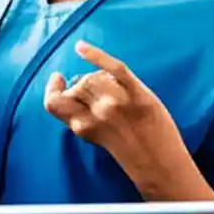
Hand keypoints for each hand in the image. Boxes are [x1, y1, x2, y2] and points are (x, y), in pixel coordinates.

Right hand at [44, 41, 181, 166]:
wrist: (161, 166)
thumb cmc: (131, 154)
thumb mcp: (98, 137)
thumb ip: (85, 115)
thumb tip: (78, 87)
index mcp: (84, 128)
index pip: (54, 103)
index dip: (52, 89)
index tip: (58, 80)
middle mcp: (97, 114)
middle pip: (75, 87)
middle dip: (80, 86)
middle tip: (92, 91)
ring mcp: (117, 102)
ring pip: (93, 77)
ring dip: (98, 78)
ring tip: (110, 88)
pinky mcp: (137, 94)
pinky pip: (114, 67)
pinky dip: (95, 55)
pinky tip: (80, 48)